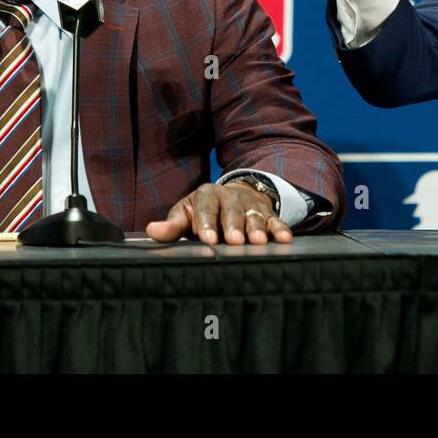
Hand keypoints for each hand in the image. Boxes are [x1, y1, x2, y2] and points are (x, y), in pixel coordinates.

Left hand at [146, 182, 292, 244]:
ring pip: (254, 216)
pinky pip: (275, 220)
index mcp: (206, 195)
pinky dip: (280, 229)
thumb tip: (153, 231)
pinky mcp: (266, 213)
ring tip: (258, 242)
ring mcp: (250, 205)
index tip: (207, 239)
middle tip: (235, 241)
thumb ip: (172, 226)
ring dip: (257, 229)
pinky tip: (284, 239)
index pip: (205, 209)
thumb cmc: (204, 212)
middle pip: (232, 212)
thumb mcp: (186, 215)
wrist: (232, 196)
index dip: (207, 223)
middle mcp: (230, 197)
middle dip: (234, 226)